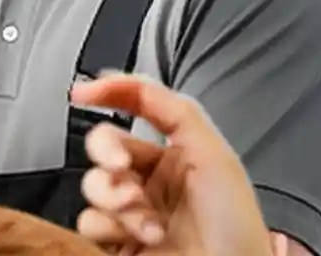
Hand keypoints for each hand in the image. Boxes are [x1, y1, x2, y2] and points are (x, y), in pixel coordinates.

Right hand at [71, 74, 281, 255]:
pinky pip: (87, 222)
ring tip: (147, 218)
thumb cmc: (235, 228)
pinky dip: (110, 227)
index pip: (136, 107)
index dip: (109, 93)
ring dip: (115, 197)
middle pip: (104, 144)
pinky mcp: (116, 242)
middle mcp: (151, 178)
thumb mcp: (214, 153)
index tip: (84, 93)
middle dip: (107, 152)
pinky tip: (141, 238)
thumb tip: (129, 81)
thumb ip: (174, 108)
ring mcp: (132, 212)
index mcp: (177, 151)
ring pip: (93, 184)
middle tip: (121, 165)